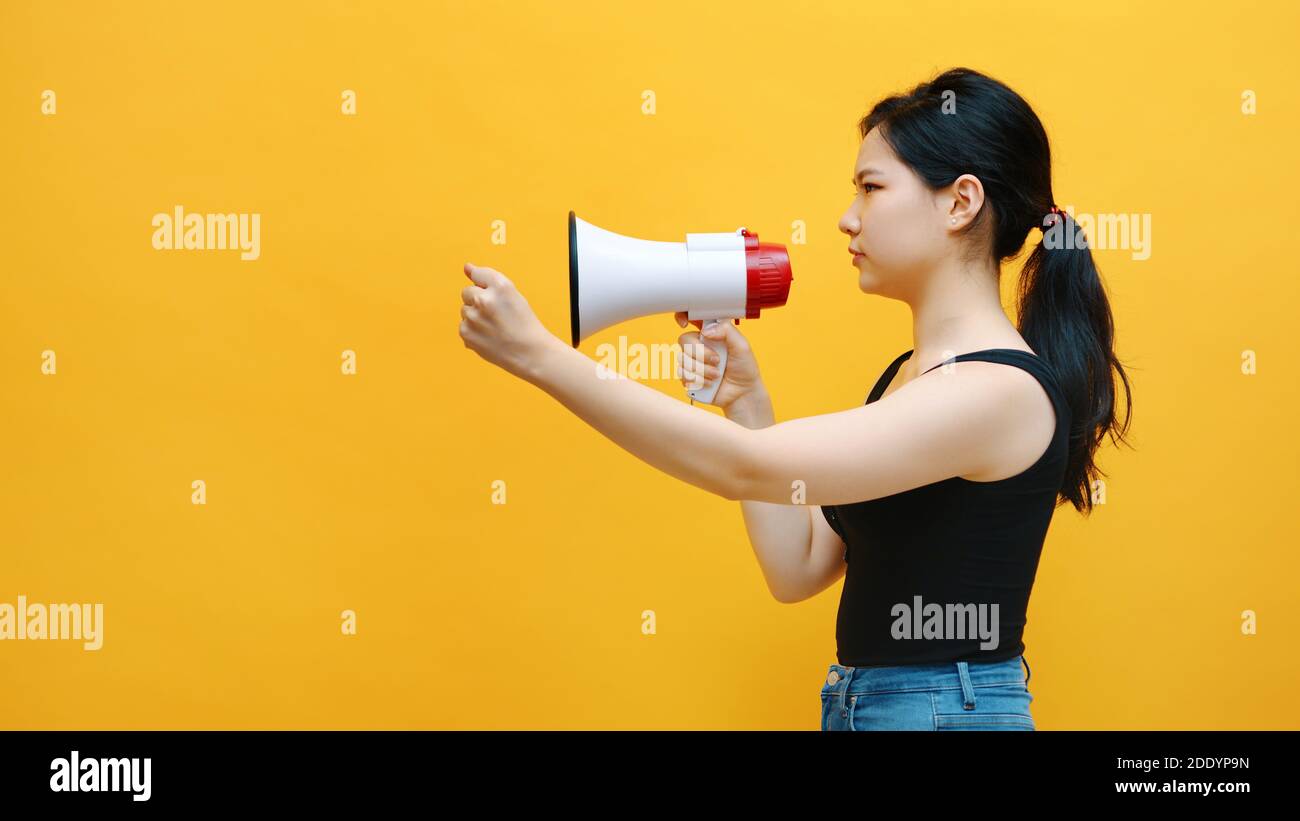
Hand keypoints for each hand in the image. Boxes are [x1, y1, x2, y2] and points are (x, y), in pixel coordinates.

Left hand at [459, 262, 558, 381]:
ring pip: (465, 310)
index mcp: (500, 286)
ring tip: (494, 327)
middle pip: (467, 292)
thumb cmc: (523, 323)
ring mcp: (473, 316)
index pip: (478, 273)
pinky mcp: (466, 332)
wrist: (529, 352)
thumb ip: (487, 278)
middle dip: (477, 301)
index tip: (493, 296)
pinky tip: (489, 336)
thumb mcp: (512, 294)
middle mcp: (484, 299)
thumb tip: (466, 267)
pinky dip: (473, 331)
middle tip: (496, 314)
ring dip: (475, 317)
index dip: (485, 286)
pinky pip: (463, 325)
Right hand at [674, 313, 765, 412]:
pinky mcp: (688, 377)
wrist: (742, 393)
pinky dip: (699, 381)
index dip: (682, 317)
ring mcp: (692, 361)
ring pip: (682, 360)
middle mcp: (699, 346)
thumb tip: (706, 330)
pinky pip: (682, 375)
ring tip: (717, 375)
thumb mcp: (742, 346)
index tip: (684, 323)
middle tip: (717, 361)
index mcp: (710, 334)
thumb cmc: (744, 368)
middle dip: (701, 354)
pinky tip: (710, 383)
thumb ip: (727, 331)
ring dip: (702, 370)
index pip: (690, 319)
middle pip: (684, 341)